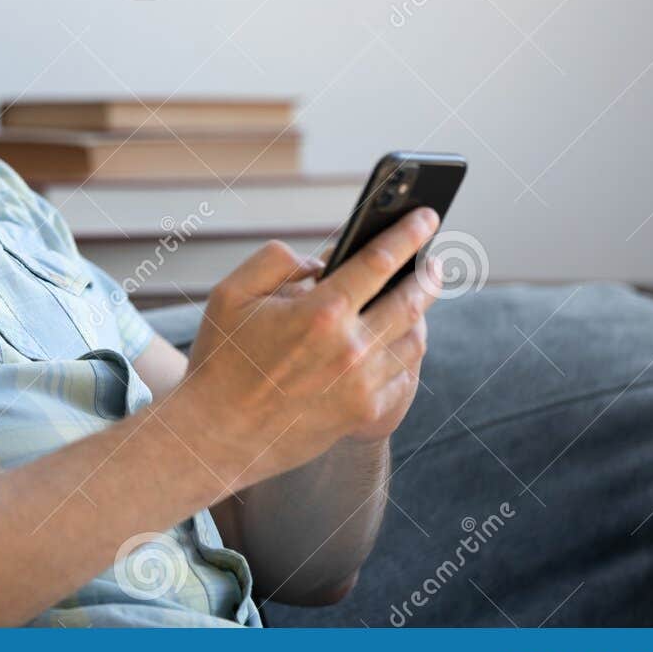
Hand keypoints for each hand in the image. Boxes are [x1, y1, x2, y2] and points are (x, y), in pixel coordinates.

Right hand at [174, 207, 441, 487]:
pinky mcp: (364, 413)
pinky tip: (398, 344)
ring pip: (413, 341)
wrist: (217, 435)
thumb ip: (275, 261)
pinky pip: (403, 377)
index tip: (426, 217)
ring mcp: (362, 384)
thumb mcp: (231, 293)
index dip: (408, 234)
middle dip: (428, 276)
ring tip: (418, 301)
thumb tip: (319, 263)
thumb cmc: (221, 360)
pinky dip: (405, 355)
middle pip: (411, 301)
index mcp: (320, 311)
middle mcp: (350, 348)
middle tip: (435, 263)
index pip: (380, 261)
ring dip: (420, 316)